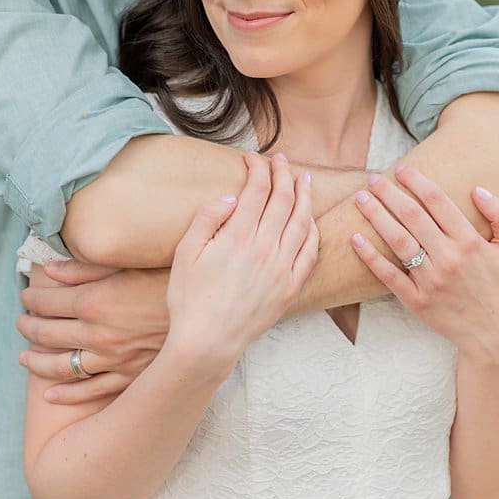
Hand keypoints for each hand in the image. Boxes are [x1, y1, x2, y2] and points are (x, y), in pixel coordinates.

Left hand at [17, 261, 165, 400]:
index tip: (26, 297)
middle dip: (29, 327)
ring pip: (62, 366)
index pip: (47, 302)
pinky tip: (49, 394)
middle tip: (21, 323)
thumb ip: (84, 269)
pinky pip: (89, 391)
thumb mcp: (125, 266)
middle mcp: (97, 334)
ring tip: (24, 357)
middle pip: (48, 333)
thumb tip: (49, 270)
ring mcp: (112, 360)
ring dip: (38, 361)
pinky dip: (66, 394)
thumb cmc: (168, 281)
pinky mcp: (128, 378)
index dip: (32, 299)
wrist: (208, 315)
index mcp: (93, 302)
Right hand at [166, 152, 316, 363]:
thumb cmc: (189, 298)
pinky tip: (310, 222)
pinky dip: (313, 232)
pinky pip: (309, 254)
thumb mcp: (185, 253)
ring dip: (304, 197)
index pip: (256, 191)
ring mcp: (281, 269)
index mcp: (238, 237)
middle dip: (283, 175)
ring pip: (302, 223)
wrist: (208, 341)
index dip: (258, 170)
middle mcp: (265, 249)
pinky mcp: (290, 288)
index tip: (253, 158)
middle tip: (280, 160)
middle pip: (283, 201)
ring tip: (304, 180)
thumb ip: (206, 219)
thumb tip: (229, 197)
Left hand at [350, 165, 498, 360]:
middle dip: (389, 193)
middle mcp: (449, 258)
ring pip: (397, 240)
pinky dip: (370, 256)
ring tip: (360, 198)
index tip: (401, 169)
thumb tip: (478, 189)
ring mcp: (431, 280)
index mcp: (471, 242)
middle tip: (373, 179)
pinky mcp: (415, 300)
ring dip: (375, 216)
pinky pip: (387, 274)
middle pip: (412, 216)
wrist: (492, 332)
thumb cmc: (498, 284)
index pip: (438, 203)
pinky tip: (355, 237)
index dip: (417, 182)